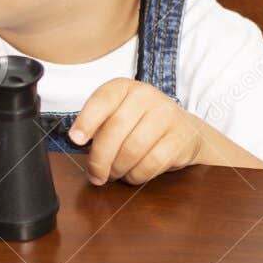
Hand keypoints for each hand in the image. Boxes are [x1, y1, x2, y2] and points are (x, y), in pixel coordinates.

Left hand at [71, 79, 205, 184]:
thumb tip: (77, 143)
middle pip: (115, 129)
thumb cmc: (140, 123)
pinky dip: (137, 175)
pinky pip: (152, 163)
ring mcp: (167, 115)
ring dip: (118, 169)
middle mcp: (146, 96)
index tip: (75, 140)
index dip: (86, 121)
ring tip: (114, 174)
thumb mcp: (117, 113)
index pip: (102, 100)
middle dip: (100, 158)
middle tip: (95, 175)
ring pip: (132, 149)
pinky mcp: (181, 138)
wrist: (187, 130)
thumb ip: (98, 124)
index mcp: (124, 87)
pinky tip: (132, 175)